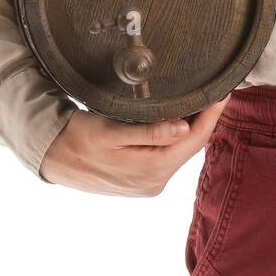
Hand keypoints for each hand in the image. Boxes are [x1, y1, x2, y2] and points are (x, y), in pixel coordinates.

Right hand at [39, 100, 228, 194]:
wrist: (51, 158)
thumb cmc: (78, 139)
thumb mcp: (112, 130)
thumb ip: (150, 131)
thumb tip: (185, 127)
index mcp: (152, 170)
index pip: (195, 139)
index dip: (213, 114)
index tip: (224, 92)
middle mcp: (154, 182)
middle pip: (192, 146)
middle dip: (206, 119)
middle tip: (217, 91)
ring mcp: (148, 184)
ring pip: (181, 151)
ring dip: (193, 128)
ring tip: (203, 101)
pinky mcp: (141, 180)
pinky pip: (169, 156)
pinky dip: (177, 138)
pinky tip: (181, 120)